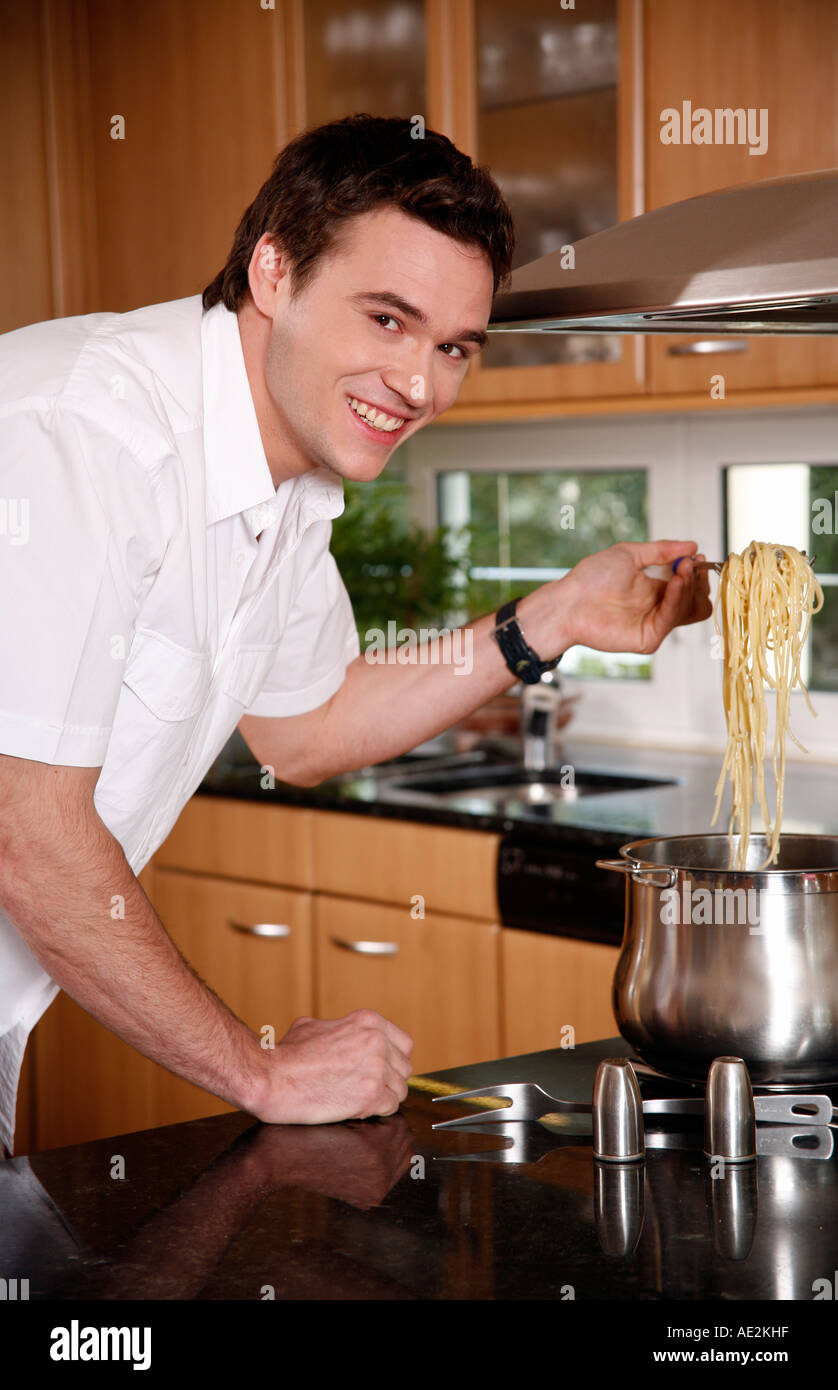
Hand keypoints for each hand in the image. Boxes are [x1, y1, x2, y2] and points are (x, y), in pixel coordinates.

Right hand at [253, 1009, 414, 1124]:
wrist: (273, 1077)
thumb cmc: (287, 1054)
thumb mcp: (316, 1025)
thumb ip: (341, 1030)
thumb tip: (344, 1038)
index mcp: (368, 1022)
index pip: (404, 1044)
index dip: (393, 1059)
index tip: (383, 1069)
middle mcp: (377, 1042)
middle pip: (404, 1068)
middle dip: (389, 1080)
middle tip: (368, 1087)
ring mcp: (376, 1068)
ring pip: (400, 1089)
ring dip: (383, 1097)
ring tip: (359, 1099)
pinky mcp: (370, 1095)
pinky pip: (390, 1107)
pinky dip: (376, 1111)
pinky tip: (357, 1108)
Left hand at [559, 539, 711, 654]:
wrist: (570, 601)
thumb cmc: (592, 577)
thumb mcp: (629, 554)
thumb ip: (661, 550)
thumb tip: (691, 546)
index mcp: (656, 588)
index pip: (689, 584)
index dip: (696, 571)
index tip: (696, 556)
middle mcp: (658, 606)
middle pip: (696, 599)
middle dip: (697, 580)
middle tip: (691, 563)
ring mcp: (655, 623)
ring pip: (690, 610)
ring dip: (691, 587)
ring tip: (684, 568)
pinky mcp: (648, 638)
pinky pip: (672, 619)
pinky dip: (678, 599)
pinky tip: (677, 581)